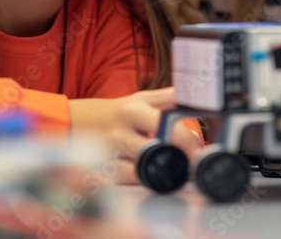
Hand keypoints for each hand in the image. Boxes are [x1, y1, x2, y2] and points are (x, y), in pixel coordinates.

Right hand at [69, 87, 203, 183]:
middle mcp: (118, 134)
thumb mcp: (143, 98)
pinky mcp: (101, 174)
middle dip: (176, 161)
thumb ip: (171, 97)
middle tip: (194, 167)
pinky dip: (139, 185)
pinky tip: (154, 182)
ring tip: (178, 175)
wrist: (80, 123)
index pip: (163, 125)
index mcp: (132, 112)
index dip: (186, 140)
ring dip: (159, 176)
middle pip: (151, 152)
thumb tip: (199, 95)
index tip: (200, 150)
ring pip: (136, 173)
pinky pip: (123, 185)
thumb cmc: (120, 112)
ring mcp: (108, 156)